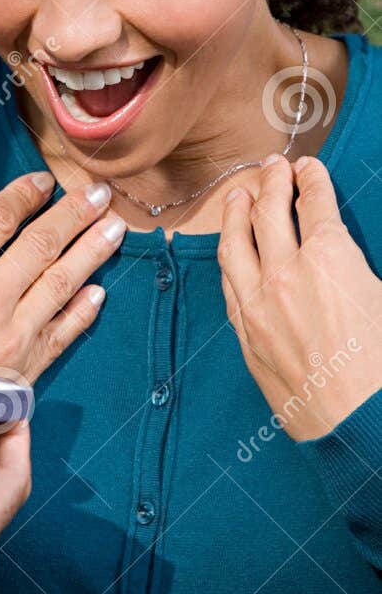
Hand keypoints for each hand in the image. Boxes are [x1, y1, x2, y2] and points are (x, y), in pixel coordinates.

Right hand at [0, 172, 119, 380]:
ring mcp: (14, 333)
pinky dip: (83, 311)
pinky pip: (63, 333)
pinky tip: (100, 291)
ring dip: (90, 252)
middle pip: (40, 246)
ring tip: (115, 229)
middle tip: (99, 193)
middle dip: (73, 214)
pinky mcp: (26, 367)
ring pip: (61, 283)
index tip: (44, 180)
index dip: (22, 196)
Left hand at [218, 153, 381, 439]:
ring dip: (237, 214)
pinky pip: (230, 285)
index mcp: (330, 256)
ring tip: (239, 196)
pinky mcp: (248, 335)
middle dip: (271, 183)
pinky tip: (231, 252)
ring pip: (236, 245)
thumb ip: (361, 267)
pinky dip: (230, 259)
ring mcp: (260, 304)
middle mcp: (286, 273)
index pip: (315, 202)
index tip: (308, 167)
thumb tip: (348, 259)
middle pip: (269, 213)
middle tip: (272, 167)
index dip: (312, 180)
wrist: (362, 426)